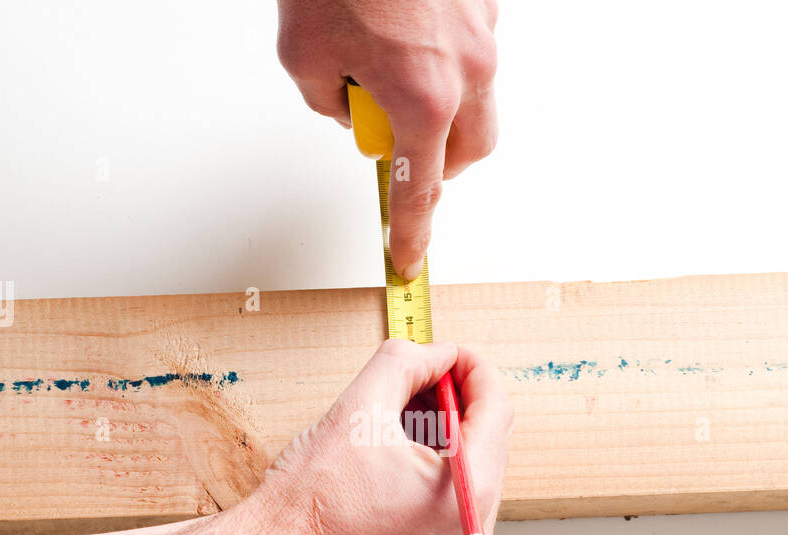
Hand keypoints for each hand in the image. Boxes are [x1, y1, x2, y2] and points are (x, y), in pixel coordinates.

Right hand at [240, 339, 512, 534]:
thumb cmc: (306, 511)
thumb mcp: (358, 409)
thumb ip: (405, 364)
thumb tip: (433, 354)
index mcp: (468, 494)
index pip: (496, 409)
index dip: (471, 369)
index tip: (448, 354)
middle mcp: (475, 534)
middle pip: (489, 443)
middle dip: (456, 403)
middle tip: (418, 380)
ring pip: (471, 475)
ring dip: (443, 438)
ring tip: (395, 422)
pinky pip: (453, 507)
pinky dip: (433, 475)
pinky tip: (393, 461)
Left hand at [277, 0, 498, 279]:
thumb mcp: (303, 56)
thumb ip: (330, 102)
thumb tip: (351, 109)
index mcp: (425, 95)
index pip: (423, 190)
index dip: (411, 231)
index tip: (408, 256)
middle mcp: (469, 68)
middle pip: (470, 152)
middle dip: (438, 164)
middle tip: (395, 147)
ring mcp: (484, 33)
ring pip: (478, 102)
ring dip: (440, 107)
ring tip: (390, 69)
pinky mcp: (484, 3)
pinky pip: (472, 53)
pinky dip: (443, 61)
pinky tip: (404, 32)